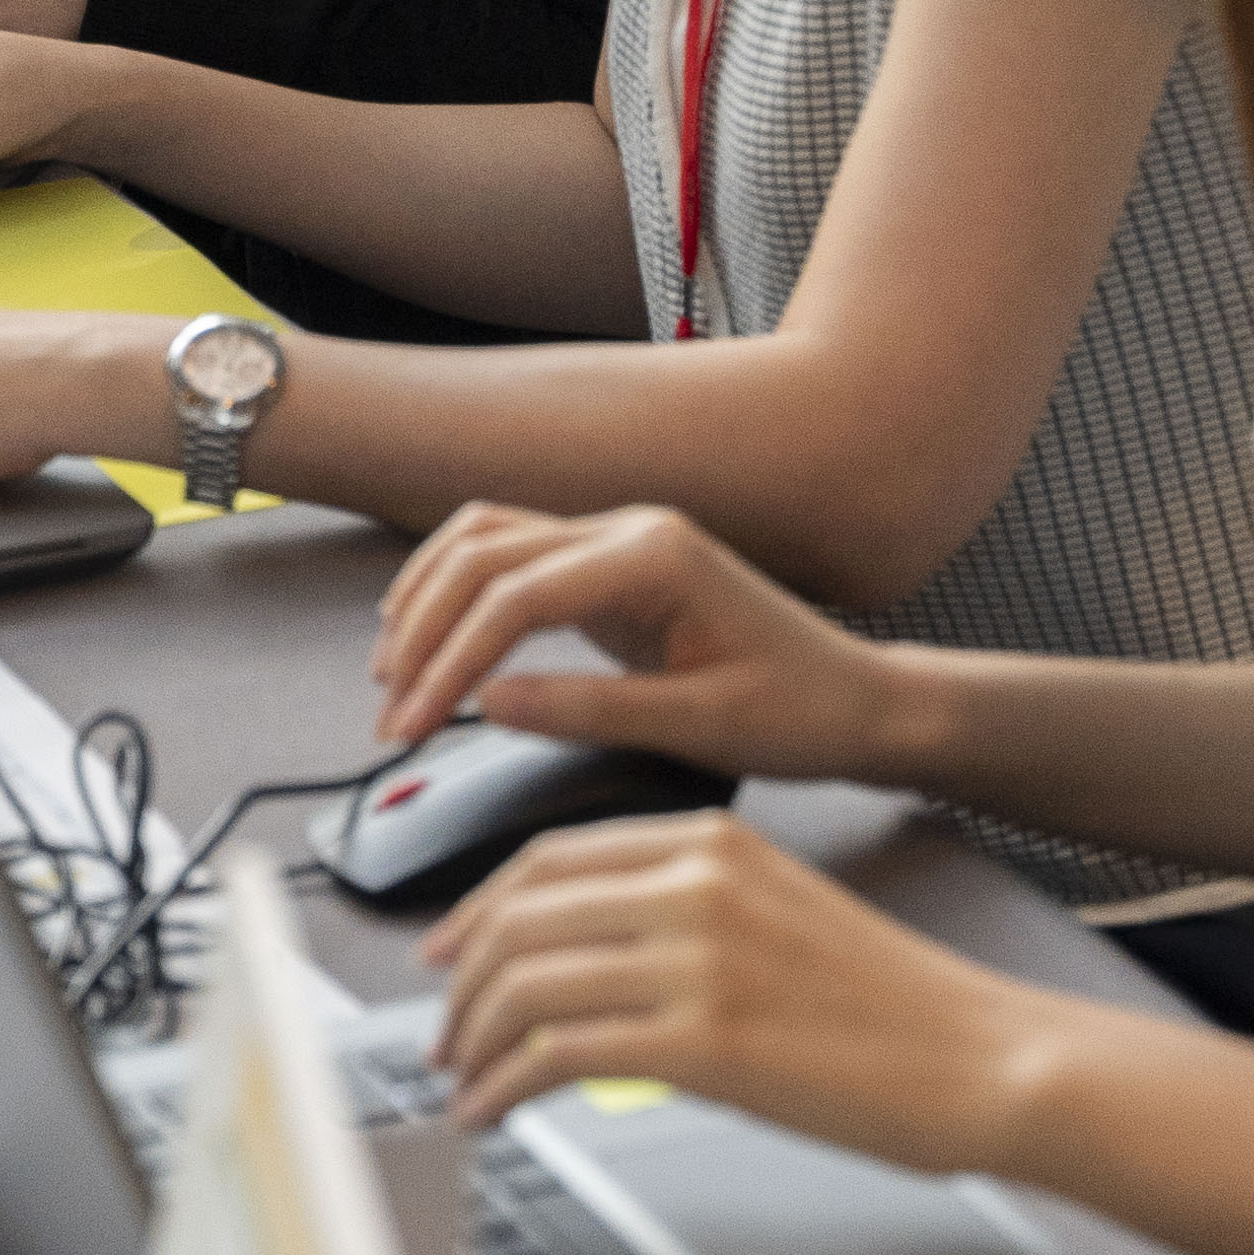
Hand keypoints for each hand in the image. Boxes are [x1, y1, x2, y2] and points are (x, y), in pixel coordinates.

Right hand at [369, 503, 918, 773]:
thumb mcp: (699, 726)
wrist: (863, 703)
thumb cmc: (803, 713)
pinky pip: (512, 559)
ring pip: (486, 541)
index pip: (515, 596)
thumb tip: (485, 704)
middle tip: (389, 711)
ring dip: (429, 599)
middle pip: (483, 554)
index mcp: (654, 555)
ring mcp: (618, 540)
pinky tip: (433, 634)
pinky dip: (460, 591)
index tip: (412, 723)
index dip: (450, 660)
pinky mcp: (611, 569)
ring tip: (393, 673)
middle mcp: (629, 529)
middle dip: (422, 630)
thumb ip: (587, 710)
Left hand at [418, 810, 1064, 1163]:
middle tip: (442, 1031)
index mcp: (706, 841)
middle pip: (517, 919)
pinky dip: (502, 1087)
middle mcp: (690, 885)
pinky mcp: (701, 1044)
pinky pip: (556, 1057)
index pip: (546, 859)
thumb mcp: (776, 909)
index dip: (476, 909)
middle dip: (460, 983)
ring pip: (523, 985)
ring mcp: (694, 961)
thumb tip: (586, 956)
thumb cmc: (896, 1003)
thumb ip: (681, 910)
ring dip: (472, 1041)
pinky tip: (493, 1113)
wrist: (985, 1057)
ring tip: (463, 1080)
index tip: (446, 950)